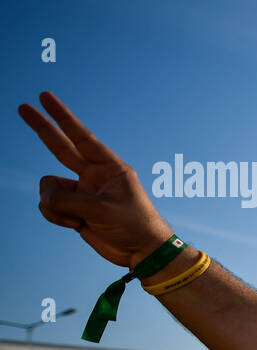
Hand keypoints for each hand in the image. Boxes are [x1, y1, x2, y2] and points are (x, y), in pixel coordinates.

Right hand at [18, 92, 174, 267]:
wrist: (142, 252)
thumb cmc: (134, 225)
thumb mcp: (101, 210)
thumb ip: (68, 201)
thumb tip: (46, 199)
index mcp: (109, 167)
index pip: (81, 137)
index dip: (62, 117)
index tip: (45, 96)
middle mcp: (94, 175)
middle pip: (60, 147)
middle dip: (42, 128)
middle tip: (22, 107)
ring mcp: (82, 192)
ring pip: (49, 187)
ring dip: (54, 204)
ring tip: (75, 218)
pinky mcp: (74, 209)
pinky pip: (50, 206)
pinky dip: (56, 216)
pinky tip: (75, 225)